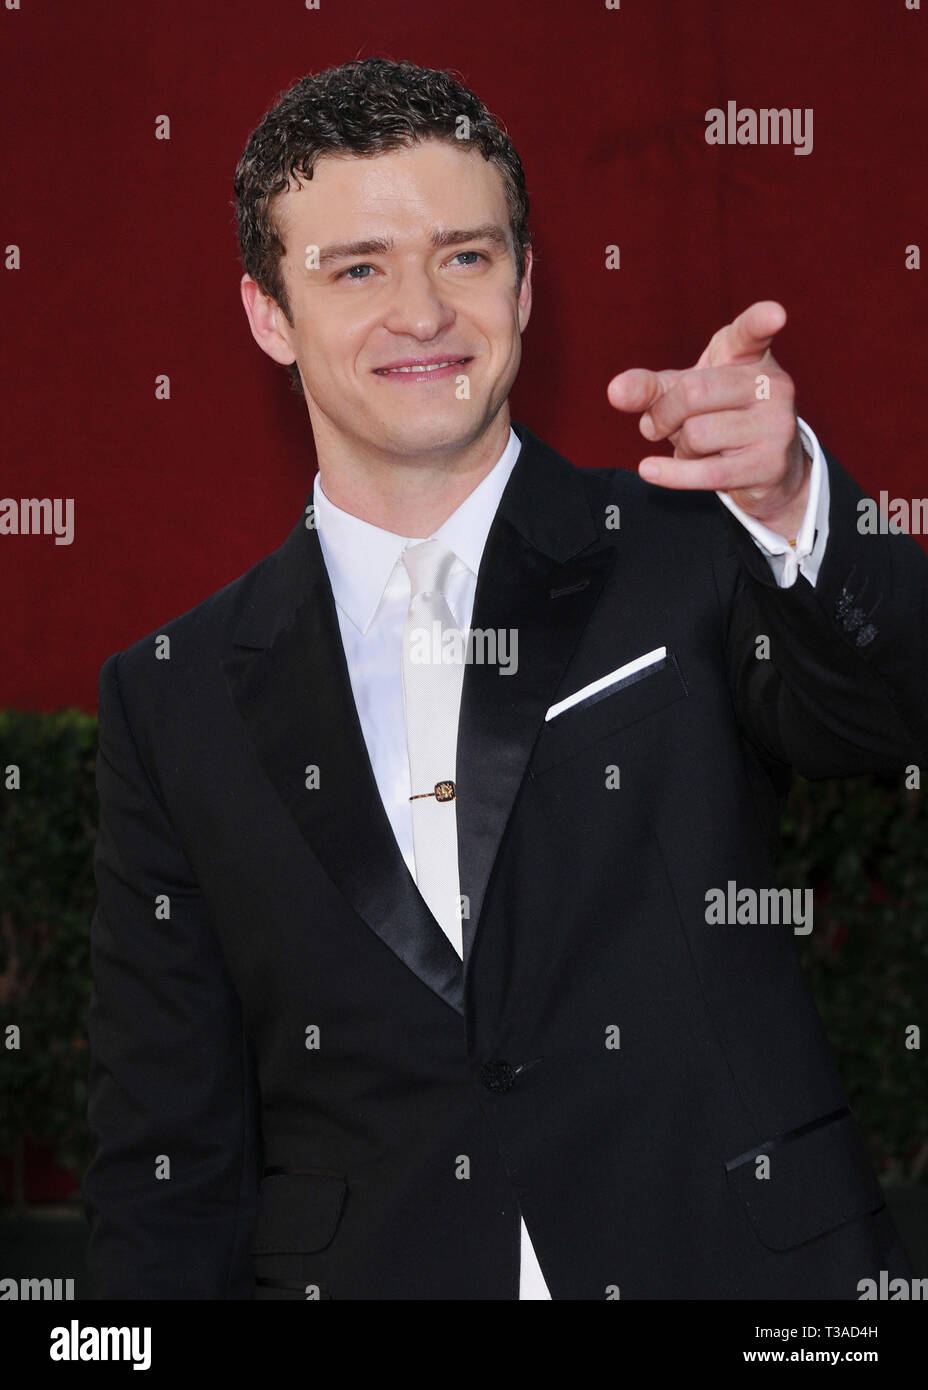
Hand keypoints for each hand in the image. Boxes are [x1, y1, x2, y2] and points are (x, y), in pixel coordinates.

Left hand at [606, 301, 810, 537]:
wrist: (768, 468)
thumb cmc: (721, 417)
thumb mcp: (683, 393)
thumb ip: (649, 388)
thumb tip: (615, 391)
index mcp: (751, 356)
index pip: (752, 333)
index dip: (762, 321)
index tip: (775, 315)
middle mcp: (772, 384)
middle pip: (693, 393)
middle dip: (663, 415)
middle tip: (658, 426)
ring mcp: (777, 424)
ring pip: (697, 434)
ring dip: (679, 449)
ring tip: (694, 449)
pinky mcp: (769, 464)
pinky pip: (707, 472)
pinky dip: (671, 474)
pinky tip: (650, 470)